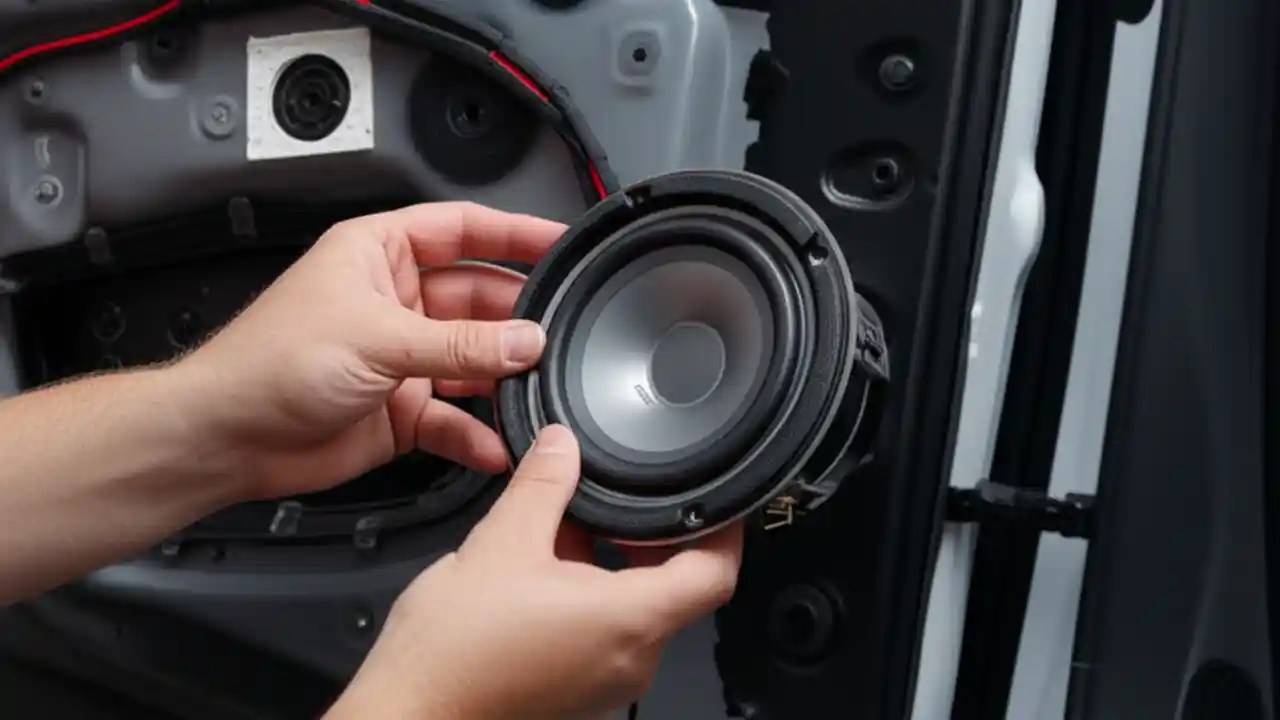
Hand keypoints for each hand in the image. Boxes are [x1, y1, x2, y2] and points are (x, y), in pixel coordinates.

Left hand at [175, 202, 563, 499]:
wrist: (228, 437)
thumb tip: (523, 340)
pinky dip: (476, 432)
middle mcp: (394, 300)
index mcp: (379, 254)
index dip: (513, 233)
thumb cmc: (269, 363)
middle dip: (516, 320)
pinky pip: (454, 417)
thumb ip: (459, 344)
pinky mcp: (402, 409)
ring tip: (534, 389)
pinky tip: (495, 441)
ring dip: (502, 379)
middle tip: (554, 335)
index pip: (462, 229)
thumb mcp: (377, 338)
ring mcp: (402, 356)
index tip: (561, 243)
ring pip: (473, 361)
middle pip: (478, 299)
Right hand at [327, 425, 743, 719]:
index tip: (722, 499)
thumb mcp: (501, 544)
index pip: (716, 572)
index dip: (727, 529)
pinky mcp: (577, 693)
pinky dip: (590, 597)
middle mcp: (630, 659)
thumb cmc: (453, 655)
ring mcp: (605, 683)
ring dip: (614, 565)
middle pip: (677, 588)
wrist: (408, 716)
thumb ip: (543, 485)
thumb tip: (562, 446)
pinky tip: (545, 571)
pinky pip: (606, 636)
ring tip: (571, 527)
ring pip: (635, 610)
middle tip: (629, 496)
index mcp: (629, 620)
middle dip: (654, 538)